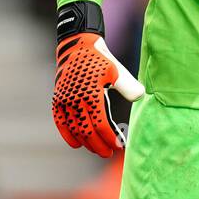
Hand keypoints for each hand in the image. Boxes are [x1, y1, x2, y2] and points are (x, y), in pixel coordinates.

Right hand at [53, 2, 145, 157]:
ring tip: (96, 150)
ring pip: (73, 128)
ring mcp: (64, 100)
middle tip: (108, 153)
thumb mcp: (116, 70)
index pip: (99, 124)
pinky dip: (66, 133)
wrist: (77, 45)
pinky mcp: (58, 98)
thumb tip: (140, 97)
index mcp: (90, 94)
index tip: (118, 146)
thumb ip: (128, 85)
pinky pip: (60, 121)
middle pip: (86, 130)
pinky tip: (75, 144)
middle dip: (98, 144)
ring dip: (85, 142)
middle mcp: (74, 100)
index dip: (108, 137)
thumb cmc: (100, 59)